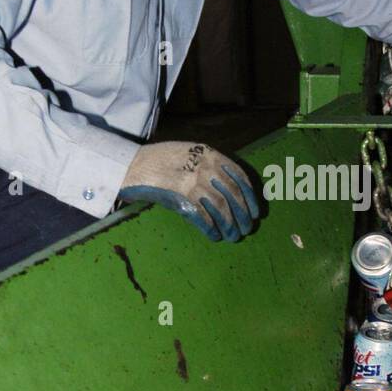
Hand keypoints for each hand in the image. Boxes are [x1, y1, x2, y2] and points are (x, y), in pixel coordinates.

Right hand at [119, 141, 258, 241]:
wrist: (135, 165)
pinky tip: (214, 236)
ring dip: (230, 225)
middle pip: (233, 195)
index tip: (255, 212)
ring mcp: (194, 181)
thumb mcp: (190, 154)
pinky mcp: (182, 196)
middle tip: (247, 229)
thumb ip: (209, 166)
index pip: (240, 176)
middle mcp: (206, 167)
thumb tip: (229, 191)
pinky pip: (203, 216)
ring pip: (221, 208)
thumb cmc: (162, 160)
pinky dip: (211, 228)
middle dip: (243, 215)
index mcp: (211, 154)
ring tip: (233, 236)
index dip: (250, 197)